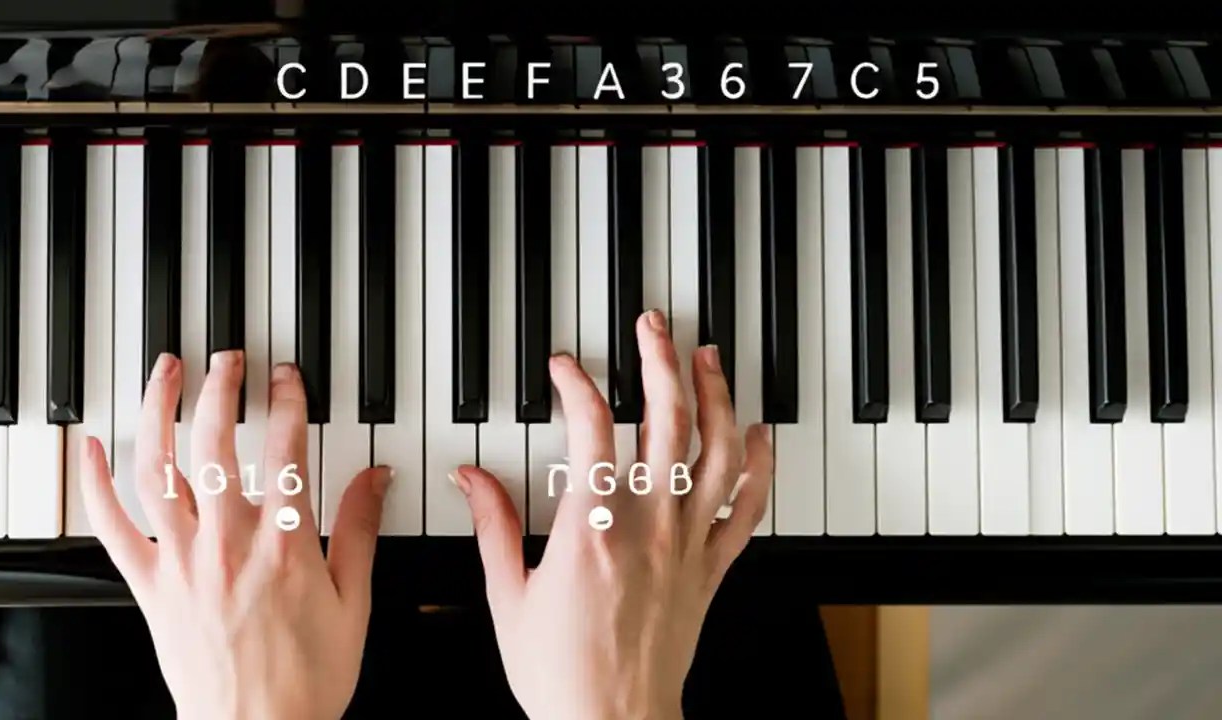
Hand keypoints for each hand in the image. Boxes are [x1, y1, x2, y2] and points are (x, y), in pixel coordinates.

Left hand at [80, 351, 391, 719]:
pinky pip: (111, 526)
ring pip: (160, 468)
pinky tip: (92, 446)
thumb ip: (361, 531)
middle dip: (221, 388)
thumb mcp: (354, 601)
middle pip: (215, 443)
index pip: (286, 448)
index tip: (287, 376)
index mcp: (286, 543)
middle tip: (227, 358)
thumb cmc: (306, 678)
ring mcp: (182, 560)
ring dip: (160, 411)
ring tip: (167, 372)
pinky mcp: (149, 584)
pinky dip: (95, 482)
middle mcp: (228, 542)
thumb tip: (377, 478)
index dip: (287, 400)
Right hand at [453, 309, 773, 719]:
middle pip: (665, 423)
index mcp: (591, 529)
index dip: (579, 384)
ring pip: (714, 453)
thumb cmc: (560, 672)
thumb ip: (491, 525)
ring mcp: (686, 546)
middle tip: (653, 325)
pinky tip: (758, 435)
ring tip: (706, 357)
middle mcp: (647, 527)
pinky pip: (745, 509)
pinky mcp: (711, 570)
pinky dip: (757, 467)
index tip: (566, 366)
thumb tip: (469, 477)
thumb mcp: (507, 595)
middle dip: (660, 362)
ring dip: (714, 398)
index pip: (591, 428)